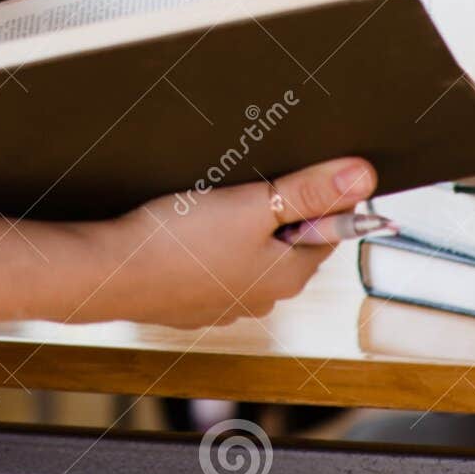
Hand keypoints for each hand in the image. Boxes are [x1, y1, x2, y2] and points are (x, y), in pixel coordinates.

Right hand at [67, 157, 377, 327]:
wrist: (110, 274)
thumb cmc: (178, 242)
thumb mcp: (251, 205)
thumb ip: (307, 191)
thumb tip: (364, 176)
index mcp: (288, 274)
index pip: (328, 230)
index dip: (318, 196)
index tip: (296, 170)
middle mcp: (263, 297)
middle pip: (287, 243)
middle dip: (275, 211)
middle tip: (247, 179)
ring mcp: (224, 304)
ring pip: (247, 256)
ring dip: (239, 230)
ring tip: (211, 201)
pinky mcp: (189, 301)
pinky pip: (211, 268)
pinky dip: (205, 248)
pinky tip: (183, 229)